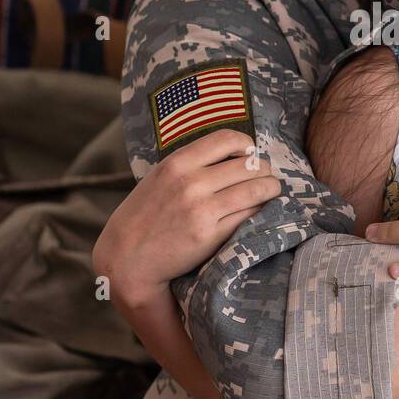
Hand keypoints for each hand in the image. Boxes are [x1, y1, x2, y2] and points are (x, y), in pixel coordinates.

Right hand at [92, 129, 280, 311]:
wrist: (127, 258)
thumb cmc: (146, 216)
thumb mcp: (160, 178)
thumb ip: (191, 164)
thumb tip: (234, 154)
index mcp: (177, 163)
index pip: (227, 139)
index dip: (247, 145)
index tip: (250, 154)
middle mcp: (191, 183)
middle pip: (249, 164)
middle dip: (264, 169)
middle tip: (266, 176)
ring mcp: (202, 209)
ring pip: (257, 189)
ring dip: (271, 188)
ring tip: (271, 191)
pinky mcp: (211, 235)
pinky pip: (250, 215)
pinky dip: (260, 211)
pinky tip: (259, 211)